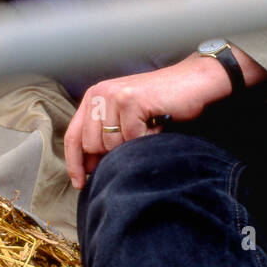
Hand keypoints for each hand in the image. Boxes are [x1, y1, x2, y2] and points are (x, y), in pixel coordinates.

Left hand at [65, 52, 253, 190]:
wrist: (193, 82)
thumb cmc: (162, 103)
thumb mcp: (125, 115)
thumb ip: (104, 133)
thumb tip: (88, 166)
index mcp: (94, 97)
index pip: (73, 136)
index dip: (75, 163)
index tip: (80, 184)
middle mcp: (99, 93)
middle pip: (91, 145)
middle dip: (113, 153)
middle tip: (136, 140)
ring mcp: (114, 95)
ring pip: (112, 144)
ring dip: (133, 144)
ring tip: (148, 128)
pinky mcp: (131, 100)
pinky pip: (132, 138)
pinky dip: (147, 138)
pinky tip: (156, 125)